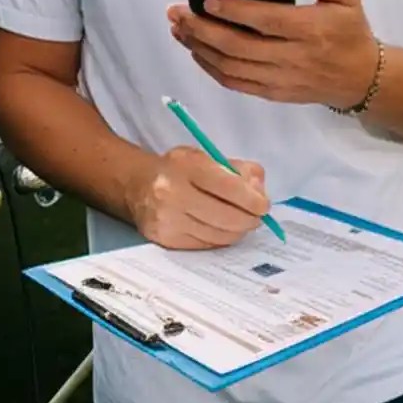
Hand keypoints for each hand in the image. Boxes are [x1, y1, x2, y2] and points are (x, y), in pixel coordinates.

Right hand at [126, 146, 269, 249]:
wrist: (138, 186)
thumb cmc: (181, 170)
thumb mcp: (208, 157)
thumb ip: (240, 170)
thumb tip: (259, 193)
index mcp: (186, 165)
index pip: (228, 187)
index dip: (252, 200)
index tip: (264, 206)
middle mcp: (172, 193)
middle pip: (226, 216)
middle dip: (249, 220)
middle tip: (256, 218)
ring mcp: (167, 219)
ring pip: (218, 235)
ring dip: (237, 231)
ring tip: (240, 223)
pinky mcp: (165, 239)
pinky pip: (206, 245)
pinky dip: (220, 239)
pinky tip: (222, 230)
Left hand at [168, 0, 378, 107]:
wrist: (361, 78)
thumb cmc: (350, 31)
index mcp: (311, 30)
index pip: (266, 21)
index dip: (234, 11)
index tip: (207, 0)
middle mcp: (293, 58)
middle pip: (239, 47)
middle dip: (202, 29)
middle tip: (177, 13)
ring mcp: (281, 80)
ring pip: (231, 68)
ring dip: (200, 49)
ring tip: (180, 29)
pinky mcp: (273, 94)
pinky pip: (235, 84)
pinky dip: (211, 69)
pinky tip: (196, 52)